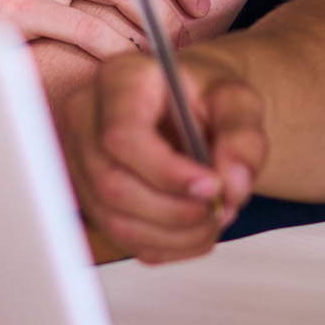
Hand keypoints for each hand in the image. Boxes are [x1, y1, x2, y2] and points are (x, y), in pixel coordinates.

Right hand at [60, 48, 265, 261]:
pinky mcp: (90, 195)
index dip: (167, 172)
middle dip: (175, 210)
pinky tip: (193, 228)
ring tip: (212, 218)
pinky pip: (122, 237)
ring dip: (174, 234)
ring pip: (114, 219)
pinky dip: (167, 244)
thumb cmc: (204, 96)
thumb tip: (232, 184)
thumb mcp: (236, 100)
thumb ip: (242, 136)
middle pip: (112, 184)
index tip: (212, 185)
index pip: (122, 136)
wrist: (190, 105)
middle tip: (219, 207)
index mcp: (120, 80)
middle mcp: (87, 118)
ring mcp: (82, 160)